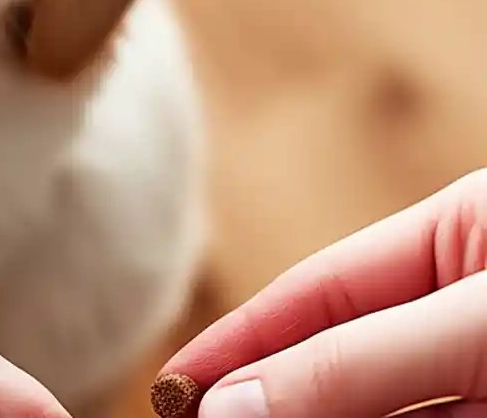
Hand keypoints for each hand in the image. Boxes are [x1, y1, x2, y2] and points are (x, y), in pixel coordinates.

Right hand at [160, 169, 486, 416]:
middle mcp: (469, 306)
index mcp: (469, 232)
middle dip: (268, 396)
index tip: (174, 383)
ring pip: (381, 410)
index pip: (322, 288)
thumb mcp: (478, 326)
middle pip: (340, 356)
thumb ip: (357, 360)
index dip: (240, 339)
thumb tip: (231, 403)